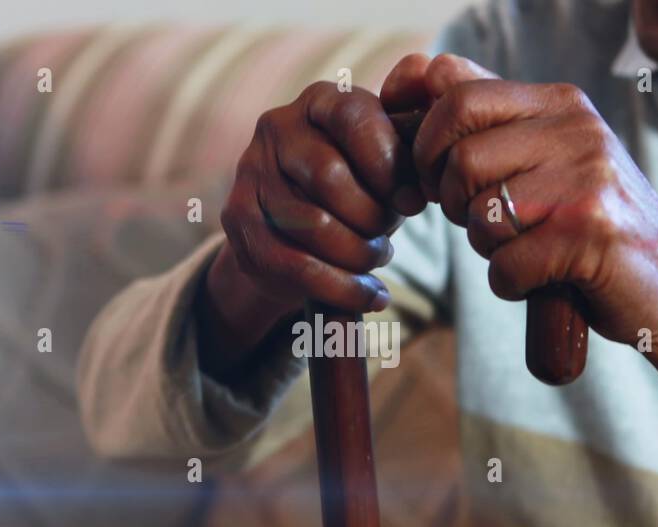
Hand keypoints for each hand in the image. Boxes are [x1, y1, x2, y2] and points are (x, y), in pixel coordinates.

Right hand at [215, 82, 424, 316]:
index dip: (389, 164)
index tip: (414, 201)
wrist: (299, 227)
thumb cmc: (359, 186)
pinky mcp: (238, 221)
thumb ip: (407, 153)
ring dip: (357, 255)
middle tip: (388, 236)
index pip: (354, 119)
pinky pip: (294, 265)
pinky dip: (341, 288)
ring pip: (311, 225)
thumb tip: (419, 170)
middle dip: (371, 217)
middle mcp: (277, 127)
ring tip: (375, 259)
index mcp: (321, 101)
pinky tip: (368, 295)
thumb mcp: (386, 162)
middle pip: (328, 177)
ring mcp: (250, 173)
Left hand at [394, 54, 657, 439]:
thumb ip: (492, 118)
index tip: (433, 175)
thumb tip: (418, 75)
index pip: (455, 93)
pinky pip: (505, 266)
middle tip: (480, 218)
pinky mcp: (589, 236)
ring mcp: (587, 181)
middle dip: (453, 200)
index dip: (425, 142)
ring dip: (488, 248)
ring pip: (480, 216)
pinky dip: (510, 284)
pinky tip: (542, 279)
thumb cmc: (590, 224)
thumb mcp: (550, 154)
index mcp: (561, 104)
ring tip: (527, 248)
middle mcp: (577, 131)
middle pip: (459, 158)